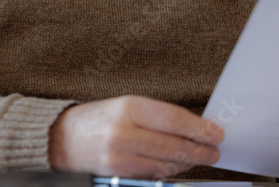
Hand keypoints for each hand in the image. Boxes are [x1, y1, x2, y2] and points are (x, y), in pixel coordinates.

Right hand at [48, 95, 223, 177]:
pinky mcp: (119, 174)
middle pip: (173, 145)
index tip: (216, 132)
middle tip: (215, 150)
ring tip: (199, 157)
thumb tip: (192, 126)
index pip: (173, 119)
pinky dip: (170, 170)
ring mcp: (121, 157)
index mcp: (128, 107)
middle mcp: (124, 132)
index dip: (199, 128)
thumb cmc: (98, 118)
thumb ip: (157, 115)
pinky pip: (153, 174)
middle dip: (199, 150)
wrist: (63, 139)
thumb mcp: (126, 105)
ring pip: (166, 163)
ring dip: (187, 162)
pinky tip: (178, 164)